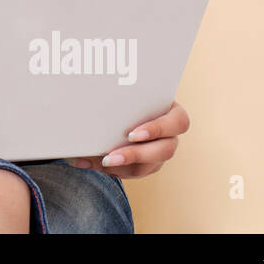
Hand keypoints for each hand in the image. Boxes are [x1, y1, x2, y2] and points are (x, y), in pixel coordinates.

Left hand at [65, 100, 189, 178]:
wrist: (123, 105)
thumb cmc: (131, 93)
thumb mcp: (131, 91)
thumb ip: (121, 93)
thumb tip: (92, 95)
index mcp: (173, 114)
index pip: (178, 122)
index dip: (157, 129)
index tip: (131, 134)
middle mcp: (171, 137)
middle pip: (164, 151)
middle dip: (135, 155)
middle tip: (110, 157)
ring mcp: (159, 153)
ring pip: (146, 167)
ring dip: (120, 167)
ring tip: (97, 162)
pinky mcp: (145, 165)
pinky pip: (129, 172)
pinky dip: (107, 168)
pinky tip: (84, 161)